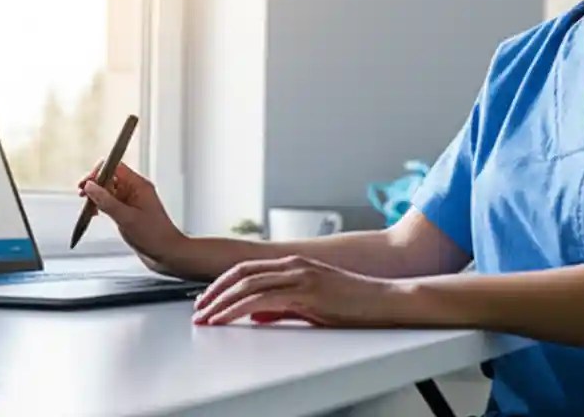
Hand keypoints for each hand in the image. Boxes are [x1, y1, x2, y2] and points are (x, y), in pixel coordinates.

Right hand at [78, 163, 186, 273]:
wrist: (167, 253)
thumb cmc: (154, 236)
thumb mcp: (126, 218)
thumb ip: (106, 201)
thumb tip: (90, 186)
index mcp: (139, 186)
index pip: (116, 168)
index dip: (99, 173)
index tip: (87, 184)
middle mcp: (136, 191)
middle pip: (111, 178)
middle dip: (96, 185)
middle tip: (83, 195)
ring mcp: (133, 202)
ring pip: (110, 191)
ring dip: (97, 197)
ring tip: (88, 207)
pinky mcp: (130, 212)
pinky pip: (112, 203)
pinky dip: (102, 206)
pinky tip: (96, 213)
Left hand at [191, 255, 409, 326]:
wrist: (386, 301)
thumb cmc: (355, 305)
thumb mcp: (312, 306)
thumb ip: (284, 307)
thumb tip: (258, 315)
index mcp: (295, 265)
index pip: (248, 270)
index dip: (223, 284)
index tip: (208, 300)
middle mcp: (294, 265)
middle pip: (241, 274)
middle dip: (214, 292)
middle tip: (198, 309)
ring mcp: (300, 275)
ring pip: (247, 285)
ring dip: (221, 301)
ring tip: (205, 317)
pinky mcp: (306, 291)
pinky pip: (262, 299)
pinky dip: (238, 309)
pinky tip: (226, 318)